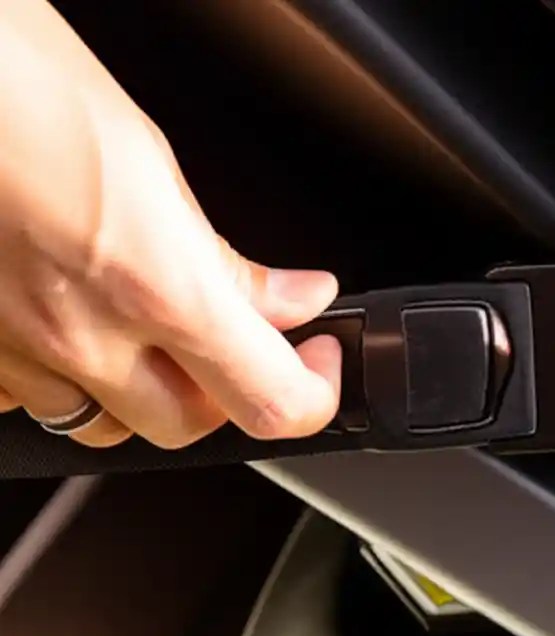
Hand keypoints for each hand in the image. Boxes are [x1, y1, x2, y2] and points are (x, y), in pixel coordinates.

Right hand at [0, 5, 340, 448]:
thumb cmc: (16, 83)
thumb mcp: (148, 156)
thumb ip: (222, 255)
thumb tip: (296, 299)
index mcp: (155, 285)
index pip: (271, 401)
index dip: (312, 392)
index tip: (317, 358)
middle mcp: (83, 337)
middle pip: (188, 426)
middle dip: (225, 392)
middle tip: (234, 335)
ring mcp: (16, 352)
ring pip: (103, 425)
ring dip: (141, 391)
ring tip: (141, 322)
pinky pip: (28, 401)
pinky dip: (59, 375)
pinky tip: (63, 318)